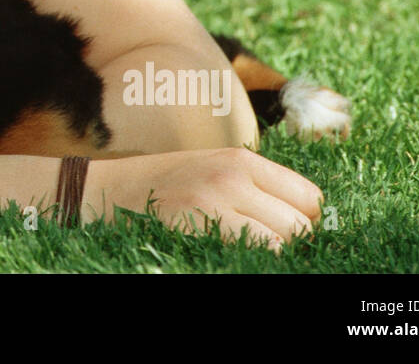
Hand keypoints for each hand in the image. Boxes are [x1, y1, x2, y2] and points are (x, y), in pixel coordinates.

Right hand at [84, 147, 323, 251]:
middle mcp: (233, 177)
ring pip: (283, 243)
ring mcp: (215, 204)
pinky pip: (257, 253)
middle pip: (300, 224)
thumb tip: (305, 218)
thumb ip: (255, 185)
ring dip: (270, 251)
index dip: (302, 219)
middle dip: (289, 240)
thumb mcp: (212, 169)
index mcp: (240, 159)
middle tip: (259, 240)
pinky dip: (253, 258)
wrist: (109, 192)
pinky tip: (230, 252)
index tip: (282, 228)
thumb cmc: (164, 186)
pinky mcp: (199, 229)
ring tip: (243, 246)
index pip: (309, 197)